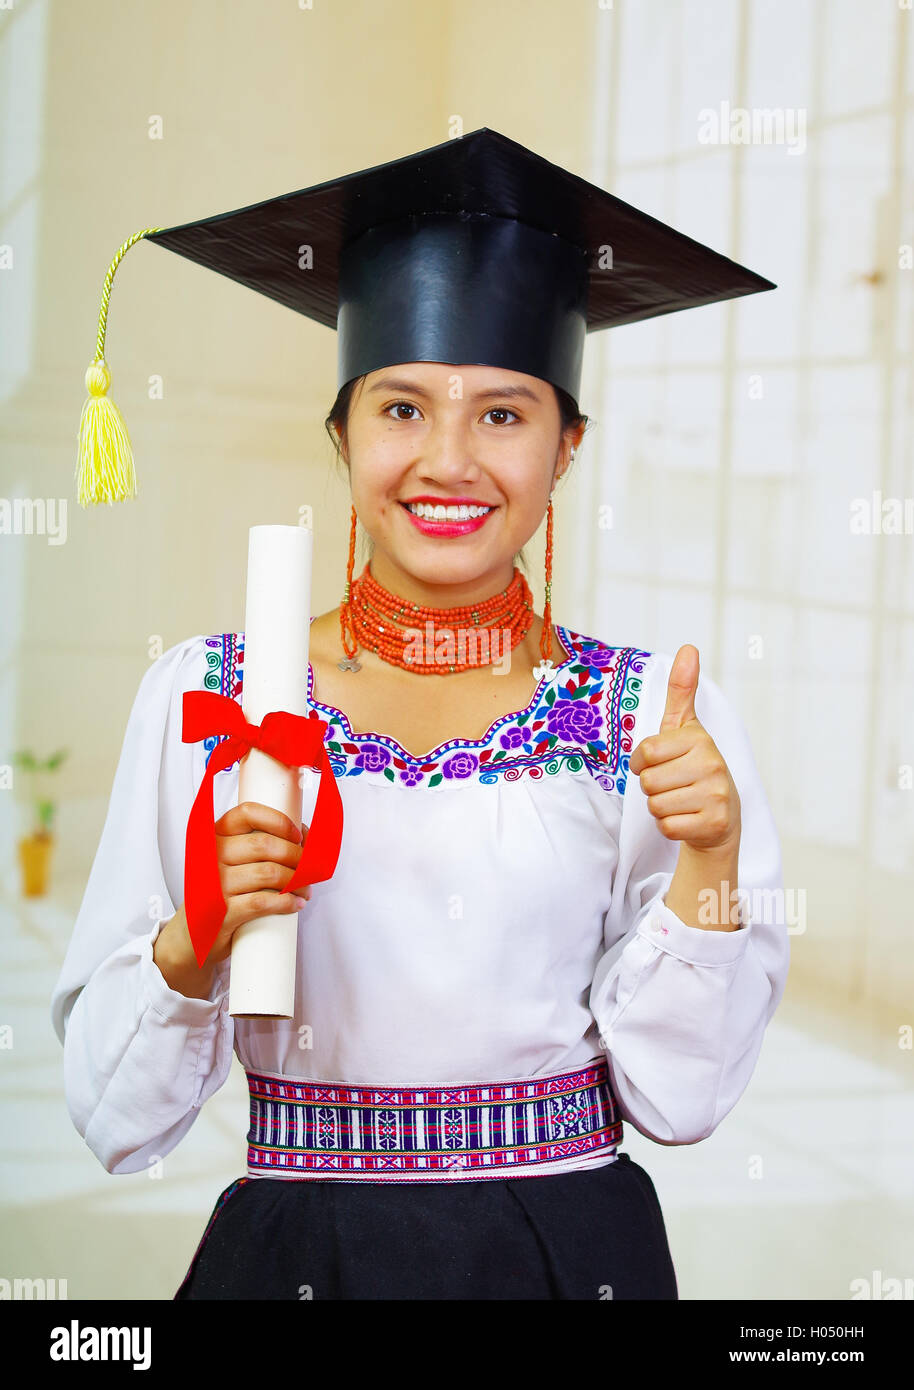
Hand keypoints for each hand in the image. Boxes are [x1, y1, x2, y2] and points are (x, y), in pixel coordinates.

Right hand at [154, 802, 310, 992]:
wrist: (189, 936)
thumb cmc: (218, 894)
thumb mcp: (227, 863)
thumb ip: (255, 846)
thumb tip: (304, 839)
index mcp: (214, 837)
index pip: (247, 813)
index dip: (278, 821)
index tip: (297, 835)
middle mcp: (211, 856)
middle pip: (265, 845)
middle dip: (296, 856)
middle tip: (309, 869)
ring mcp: (214, 884)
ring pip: (268, 873)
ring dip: (297, 881)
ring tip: (305, 890)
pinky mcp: (222, 912)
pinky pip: (262, 901)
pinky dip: (286, 902)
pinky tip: (295, 903)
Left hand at [629, 645, 739, 855]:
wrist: (720, 817)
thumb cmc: (694, 767)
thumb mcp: (684, 728)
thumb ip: (682, 690)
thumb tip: (688, 647)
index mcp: (699, 739)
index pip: (645, 752)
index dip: (643, 762)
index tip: (659, 763)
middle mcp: (712, 764)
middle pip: (648, 781)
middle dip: (653, 787)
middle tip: (673, 785)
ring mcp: (716, 795)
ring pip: (656, 805)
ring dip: (661, 807)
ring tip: (681, 800)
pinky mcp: (714, 823)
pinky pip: (667, 826)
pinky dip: (670, 826)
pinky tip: (687, 817)